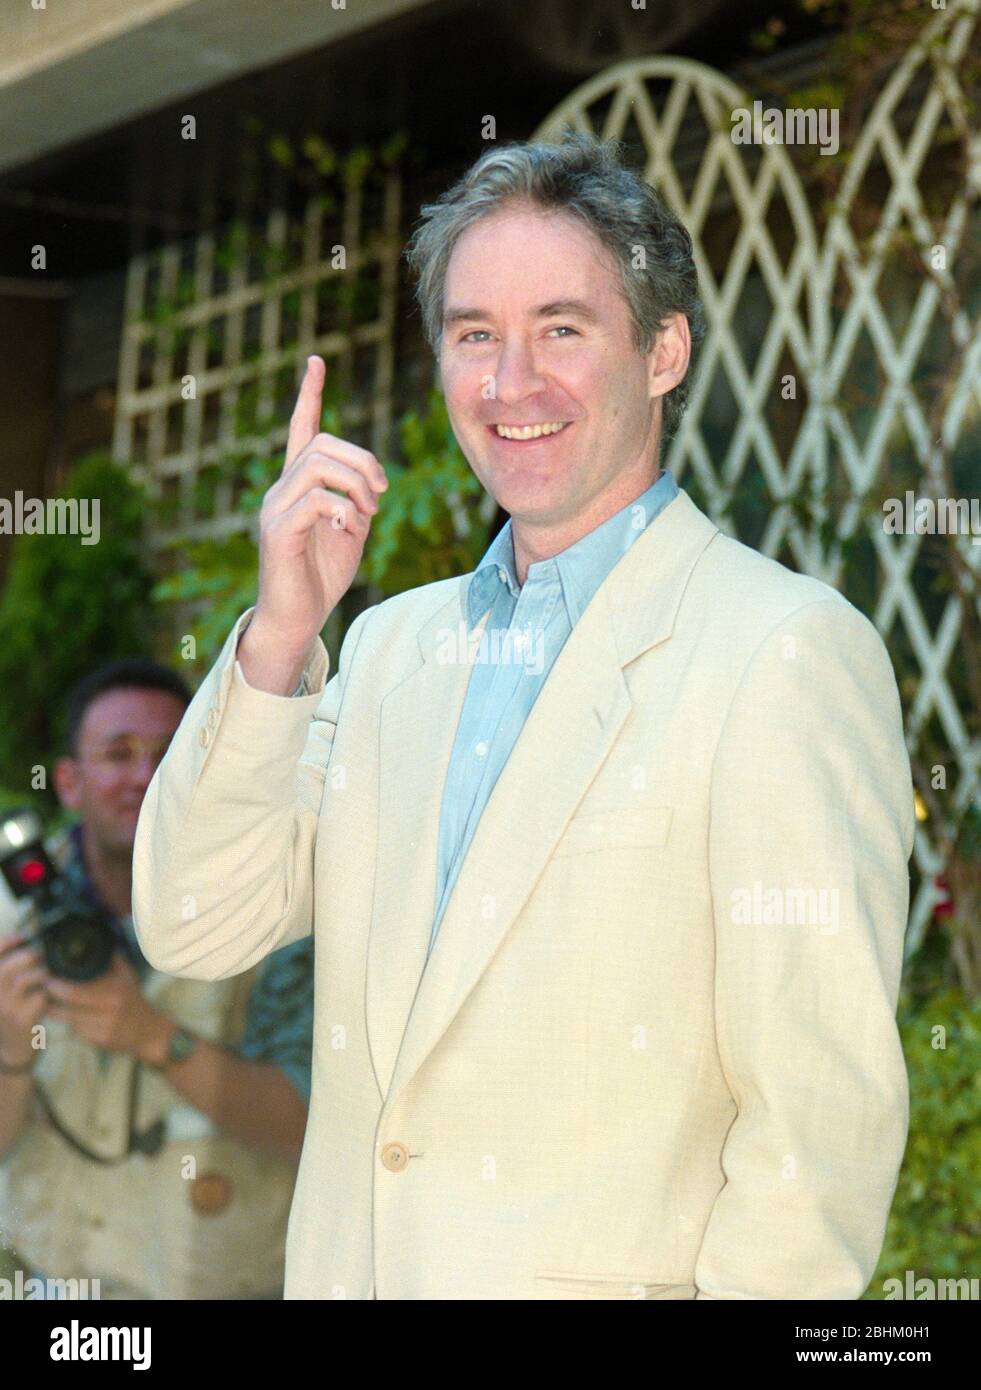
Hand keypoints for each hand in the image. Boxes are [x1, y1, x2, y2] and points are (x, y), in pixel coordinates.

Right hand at [0, 931, 51, 1066]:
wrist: (12, 1047)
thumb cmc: (13, 1010)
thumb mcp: (6, 988)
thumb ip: (10, 966)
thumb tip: (22, 937)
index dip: (4, 942)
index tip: (21, 936)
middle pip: (9, 966)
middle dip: (29, 958)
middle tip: (40, 959)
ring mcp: (4, 1007)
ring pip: (27, 979)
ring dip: (42, 975)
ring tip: (45, 979)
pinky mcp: (21, 1019)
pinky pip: (40, 996)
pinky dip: (48, 994)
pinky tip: (46, 998)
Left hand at [44, 952, 171, 1061]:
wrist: (149, 1031)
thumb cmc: (134, 1000)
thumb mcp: (128, 976)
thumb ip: (113, 959)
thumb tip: (99, 939)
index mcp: (115, 992)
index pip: (77, 991)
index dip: (58, 985)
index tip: (48, 977)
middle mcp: (110, 1011)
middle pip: (70, 1008)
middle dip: (53, 999)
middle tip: (44, 989)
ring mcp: (104, 1028)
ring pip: (70, 1021)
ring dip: (58, 1012)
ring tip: (51, 1003)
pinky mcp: (100, 1042)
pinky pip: (77, 1031)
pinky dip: (70, 1024)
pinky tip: (70, 1016)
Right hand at [248, 354, 387, 660]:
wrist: (297, 619)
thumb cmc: (321, 577)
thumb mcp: (351, 531)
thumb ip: (358, 501)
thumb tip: (370, 484)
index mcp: (298, 486)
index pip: (302, 430)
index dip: (309, 395)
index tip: (316, 362)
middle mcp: (281, 490)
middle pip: (322, 444)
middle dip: (362, 461)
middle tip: (380, 493)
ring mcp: (275, 509)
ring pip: (318, 465)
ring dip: (355, 484)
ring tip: (365, 512)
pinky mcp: (277, 532)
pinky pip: (314, 500)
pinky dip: (340, 509)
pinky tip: (345, 527)